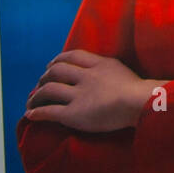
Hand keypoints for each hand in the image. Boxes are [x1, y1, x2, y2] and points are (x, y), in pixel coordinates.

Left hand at [24, 49, 162, 132]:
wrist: (143, 103)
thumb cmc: (140, 91)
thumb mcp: (122, 69)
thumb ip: (107, 68)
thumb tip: (102, 69)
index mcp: (98, 64)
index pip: (71, 56)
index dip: (57, 60)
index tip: (50, 66)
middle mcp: (86, 77)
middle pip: (56, 71)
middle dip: (44, 77)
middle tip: (40, 84)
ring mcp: (79, 95)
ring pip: (48, 91)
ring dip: (36, 96)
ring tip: (31, 102)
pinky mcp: (75, 114)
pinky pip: (50, 112)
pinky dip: (37, 113)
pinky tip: (30, 116)